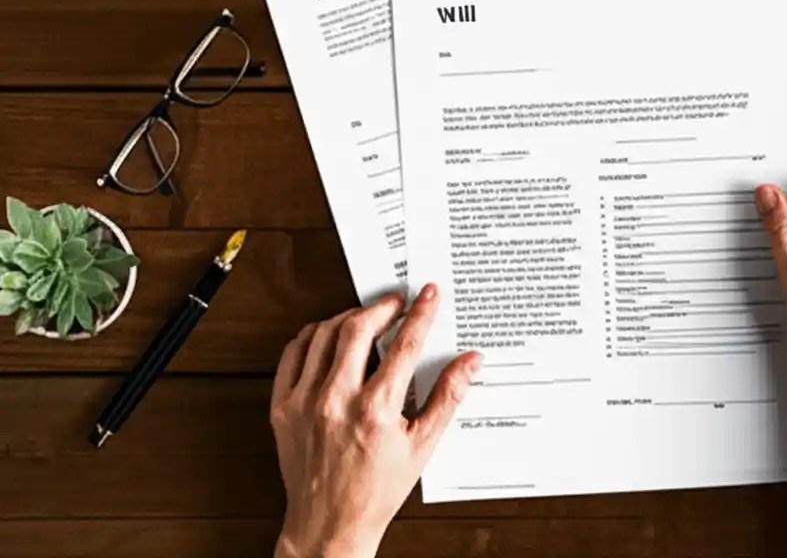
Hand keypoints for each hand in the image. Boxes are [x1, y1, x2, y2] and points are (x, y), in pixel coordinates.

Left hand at [270, 284, 481, 557]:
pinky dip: (312, 336)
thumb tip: (470, 362)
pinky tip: (327, 336)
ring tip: (366, 318)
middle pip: (358, 328)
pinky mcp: (283, 407)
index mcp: (376, 411)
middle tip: (396, 302)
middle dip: (382, 307)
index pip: (403, 345)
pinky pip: (293, 354)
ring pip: (323, 334)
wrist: (330, 524)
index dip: (420, 314)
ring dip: (347, 317)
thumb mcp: (423, 445)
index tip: (427, 295)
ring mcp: (304, 402)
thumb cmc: (377, 490)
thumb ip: (447, 397)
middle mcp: (336, 401)